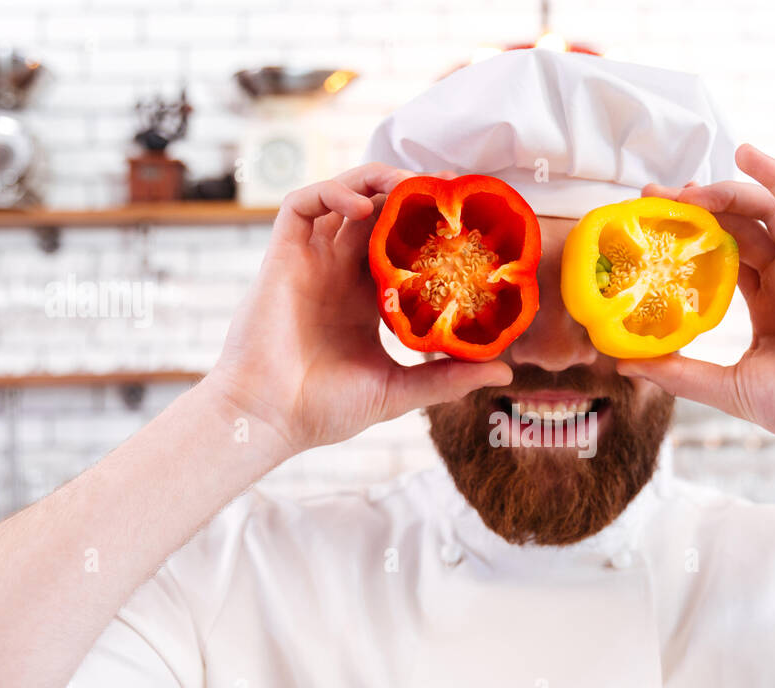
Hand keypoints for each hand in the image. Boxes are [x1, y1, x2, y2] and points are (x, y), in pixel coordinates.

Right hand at [205, 163, 511, 456]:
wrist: (269, 419)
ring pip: (345, 196)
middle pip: (379, 213)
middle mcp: (340, 274)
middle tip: (449, 188)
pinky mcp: (282, 256)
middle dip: (412, 193)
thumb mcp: (400, 390)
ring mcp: (311, 261)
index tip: (469, 221)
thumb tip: (505, 373)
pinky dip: (333, 192)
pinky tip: (365, 206)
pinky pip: (302, 204)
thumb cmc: (325, 410)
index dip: (431, 229)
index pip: (403, 247)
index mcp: (366, 300)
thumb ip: (448, 378)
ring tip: (411, 185)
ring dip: (376, 181)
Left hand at [618, 144, 774, 463]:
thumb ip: (679, 372)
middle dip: (697, 207)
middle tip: (653, 196)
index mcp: (771, 308)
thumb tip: (624, 363)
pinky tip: (746, 153)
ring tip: (683, 189)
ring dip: (723, 192)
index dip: (692, 241)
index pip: (726, 259)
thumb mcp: (727, 387)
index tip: (652, 229)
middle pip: (739, 228)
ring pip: (764, 210)